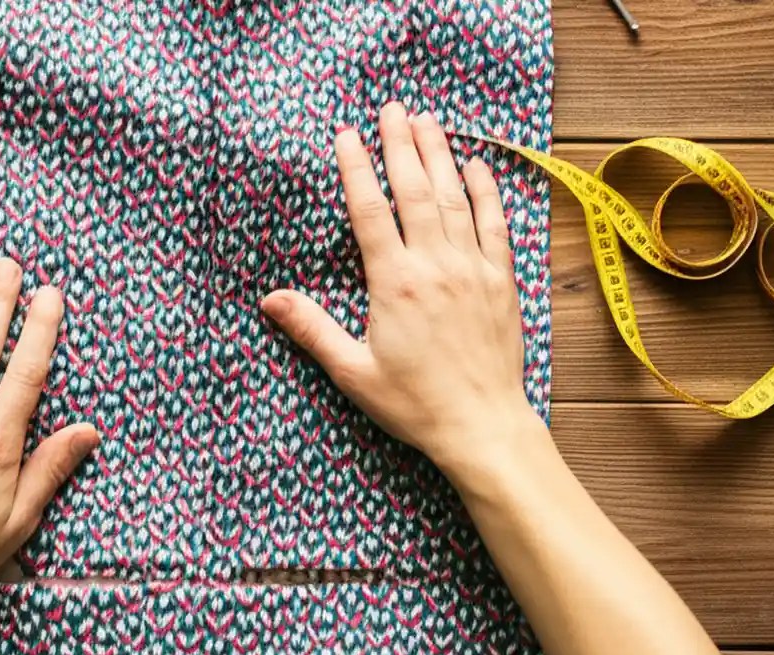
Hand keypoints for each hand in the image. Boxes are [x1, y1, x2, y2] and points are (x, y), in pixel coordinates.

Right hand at [261, 102, 540, 475]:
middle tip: (391, 108)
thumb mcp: (353, 371)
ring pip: (456, 198)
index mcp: (395, 284)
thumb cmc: (414, 404)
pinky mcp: (502, 282)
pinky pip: (495, 225)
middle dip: (401, 145)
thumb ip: (313, 329)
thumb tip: (270, 300)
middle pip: (416, 190)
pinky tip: (478, 166)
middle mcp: (436, 266)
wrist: (482, 426)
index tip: (347, 135)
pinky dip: (486, 192)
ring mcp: (474, 270)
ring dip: (440, 155)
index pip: (371, 211)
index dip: (357, 168)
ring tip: (427, 121)